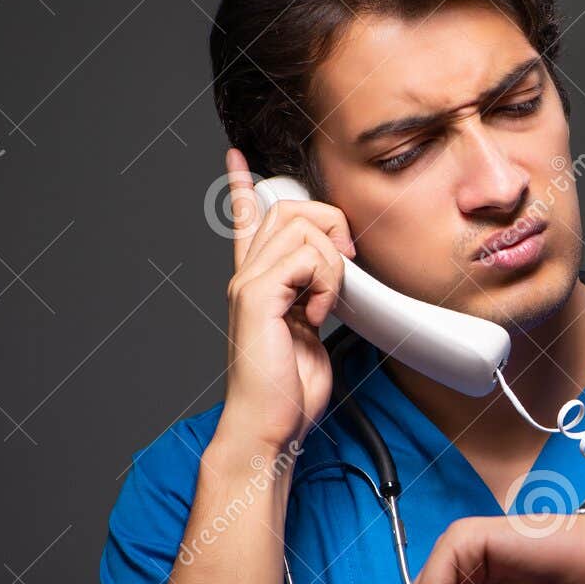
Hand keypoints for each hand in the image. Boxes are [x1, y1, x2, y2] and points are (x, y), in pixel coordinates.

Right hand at [216, 148, 355, 453]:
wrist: (271, 426)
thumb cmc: (290, 389)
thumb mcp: (312, 331)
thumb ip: (316, 293)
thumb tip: (339, 270)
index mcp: (257, 282)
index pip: (246, 221)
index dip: (243, 186)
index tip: (238, 158)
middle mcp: (247, 275)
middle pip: (291, 208)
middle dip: (331, 224)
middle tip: (347, 267)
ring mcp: (249, 284)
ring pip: (304, 228)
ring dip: (333, 265)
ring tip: (325, 305)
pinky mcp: (258, 297)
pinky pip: (309, 259)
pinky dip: (326, 284)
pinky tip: (316, 316)